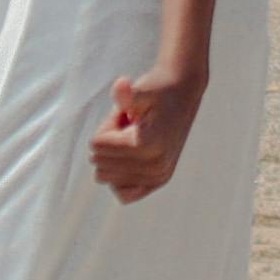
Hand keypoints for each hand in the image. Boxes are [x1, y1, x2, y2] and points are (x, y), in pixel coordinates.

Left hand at [90, 65, 204, 201]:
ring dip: (115, 156)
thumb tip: (121, 85)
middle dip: (109, 141)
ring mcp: (158, 177)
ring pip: (106, 177)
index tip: (129, 114)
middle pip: (99, 162)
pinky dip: (119, 177)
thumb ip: (127, 93)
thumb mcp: (140, 90)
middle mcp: (156, 167)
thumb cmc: (157, 89)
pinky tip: (129, 158)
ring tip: (135, 136)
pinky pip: (123, 194)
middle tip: (132, 125)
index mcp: (148, 146)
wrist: (183, 92)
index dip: (108, 125)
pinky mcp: (159, 181)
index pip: (96, 145)